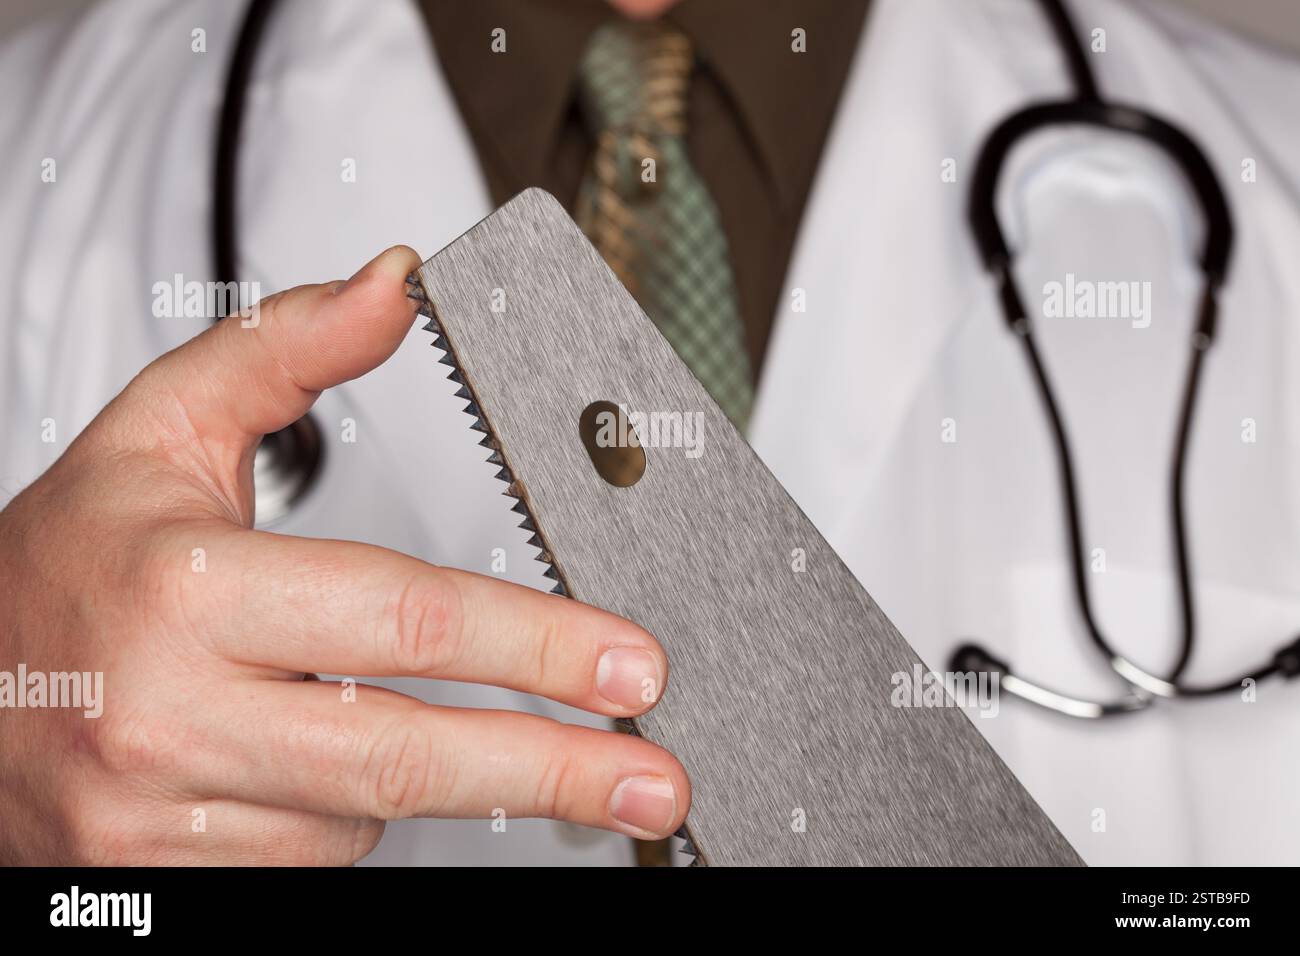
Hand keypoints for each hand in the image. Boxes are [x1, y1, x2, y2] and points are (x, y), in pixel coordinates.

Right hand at [0, 247, 688, 864]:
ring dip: (432, 775)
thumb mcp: (161, 427)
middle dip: (554, 768)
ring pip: (367, 814)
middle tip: (654, 776)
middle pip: (407, 755)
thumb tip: (395, 283)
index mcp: (186, 590)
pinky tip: (335, 763)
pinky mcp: (167, 878)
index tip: (628, 663)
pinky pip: (319, 858)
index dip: (534, 645)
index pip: (402, 621)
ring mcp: (164, 816)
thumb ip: (286, 348)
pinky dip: (358, 814)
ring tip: (441, 727)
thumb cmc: (69, 562)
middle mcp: (172, 714)